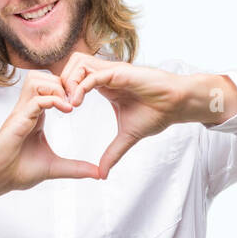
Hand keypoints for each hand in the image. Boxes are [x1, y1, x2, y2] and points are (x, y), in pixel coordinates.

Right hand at [0, 70, 100, 193]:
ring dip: (57, 87)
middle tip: (78, 99)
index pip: (50, 88)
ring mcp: (21, 113)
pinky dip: (53, 100)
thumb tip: (99, 174)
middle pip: (42, 76)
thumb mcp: (55, 168)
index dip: (68, 89)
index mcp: (36, 115)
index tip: (83, 101)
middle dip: (63, 82)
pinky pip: (35, 100)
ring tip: (71, 104)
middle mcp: (27, 110)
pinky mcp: (17, 121)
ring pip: (36, 80)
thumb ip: (76, 168)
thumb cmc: (19, 171)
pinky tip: (67, 111)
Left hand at [58, 52, 188, 179]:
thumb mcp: (128, 137)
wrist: (176, 106)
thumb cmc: (157, 114)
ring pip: (77, 63)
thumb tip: (103, 174)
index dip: (64, 91)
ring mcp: (112, 72)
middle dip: (60, 83)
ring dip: (68, 81)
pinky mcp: (119, 73)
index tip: (61, 111)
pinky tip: (77, 103)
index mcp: (105, 85)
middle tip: (59, 106)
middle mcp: (106, 75)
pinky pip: (93, 74)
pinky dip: (81, 86)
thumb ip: (113, 152)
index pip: (75, 78)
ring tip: (69, 104)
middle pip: (70, 66)